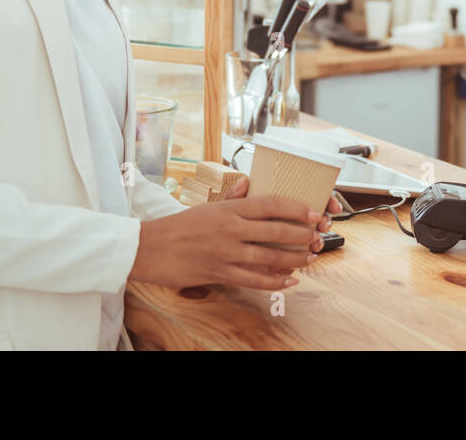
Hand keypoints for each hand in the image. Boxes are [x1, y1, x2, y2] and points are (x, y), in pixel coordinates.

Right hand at [129, 178, 341, 289]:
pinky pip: (254, 280)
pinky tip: (289, 281)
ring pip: (269, 257)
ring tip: (309, 259)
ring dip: (294, 259)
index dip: (296, 209)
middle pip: (275, 230)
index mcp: (229, 209)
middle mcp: (230, 228)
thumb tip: (249, 183)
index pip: (270, 204)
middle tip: (317, 237)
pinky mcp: (219, 273)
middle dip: (301, 235)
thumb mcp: (207, 206)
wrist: (148, 247)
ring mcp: (225, 252)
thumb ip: (232, 198)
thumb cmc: (179, 226)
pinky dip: (275, 281)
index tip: (313, 213)